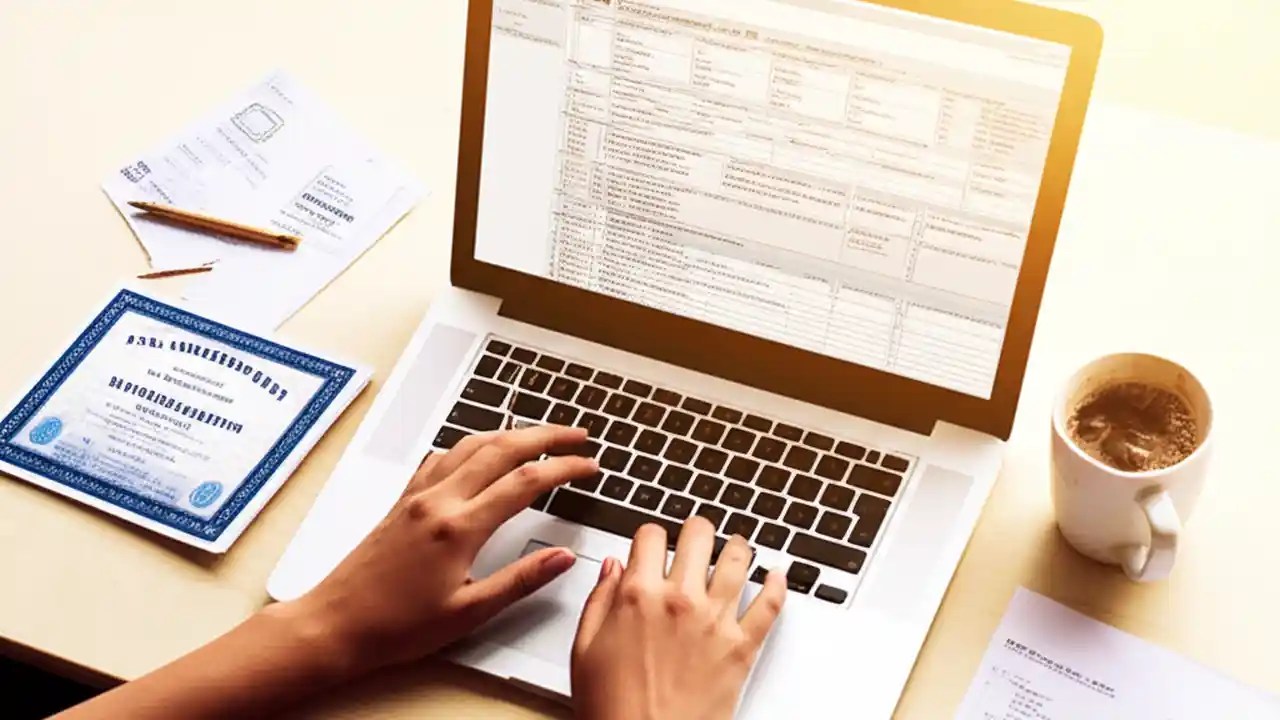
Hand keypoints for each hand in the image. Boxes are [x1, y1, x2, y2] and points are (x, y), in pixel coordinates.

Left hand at [279, 425, 598, 676]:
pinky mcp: (402, 501)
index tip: (590, 465)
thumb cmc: (396, 627)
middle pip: (501, 449)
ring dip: (510, 433)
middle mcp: (438, 501)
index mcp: (459, 528)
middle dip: (545, 436)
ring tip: (538, 435)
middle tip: (577, 436)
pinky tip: (477, 450)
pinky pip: (442, 458)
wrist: (336, 625)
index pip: (525, 482)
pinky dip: (470, 445)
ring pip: (470, 445)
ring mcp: (417, 496)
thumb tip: (563, 558)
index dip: (564, 468)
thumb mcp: (470, 612)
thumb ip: (521, 580)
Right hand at [571, 517, 786, 719]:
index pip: (650, 536)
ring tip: (737, 547)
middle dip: (695, 531)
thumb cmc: (612, 711)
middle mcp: (678, 600)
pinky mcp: (742, 646)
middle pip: (698, 535)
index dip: (651, 536)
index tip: (653, 544)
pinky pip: (770, 604)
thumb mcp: (584, 651)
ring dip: (737, 547)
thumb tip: (611, 568)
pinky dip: (777, 585)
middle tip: (696, 538)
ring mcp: (714, 620)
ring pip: (737, 558)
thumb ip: (598, 601)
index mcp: (636, 596)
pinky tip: (776, 576)